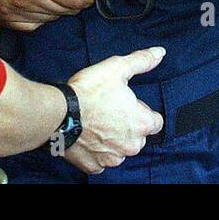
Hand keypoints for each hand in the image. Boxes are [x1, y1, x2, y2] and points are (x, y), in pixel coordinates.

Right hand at [63, 47, 166, 174]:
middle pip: (138, 137)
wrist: (58, 113)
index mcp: (141, 124)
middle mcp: (130, 146)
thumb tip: (159, 53)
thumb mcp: (117, 68)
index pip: (156, 122)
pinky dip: (96, 152)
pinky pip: (100, 161)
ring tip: (97, 123)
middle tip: (110, 111)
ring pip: (120, 150)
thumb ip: (142, 61)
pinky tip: (88, 137)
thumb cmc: (88, 92)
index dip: (143, 111)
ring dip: (113, 140)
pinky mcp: (93, 166)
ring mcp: (112, 158)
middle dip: (128, 126)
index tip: (129, 105)